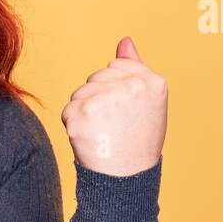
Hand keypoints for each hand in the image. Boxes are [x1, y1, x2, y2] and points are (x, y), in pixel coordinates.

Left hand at [60, 36, 166, 175]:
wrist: (126, 181)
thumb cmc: (138, 142)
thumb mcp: (148, 102)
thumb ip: (136, 68)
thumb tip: (125, 40)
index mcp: (153, 82)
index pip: (117, 67)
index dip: (116, 91)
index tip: (127, 113)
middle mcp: (131, 87)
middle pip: (96, 78)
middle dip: (99, 99)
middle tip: (115, 127)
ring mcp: (105, 99)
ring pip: (80, 93)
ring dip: (86, 112)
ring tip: (104, 134)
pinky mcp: (81, 114)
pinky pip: (69, 110)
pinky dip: (74, 126)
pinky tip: (91, 140)